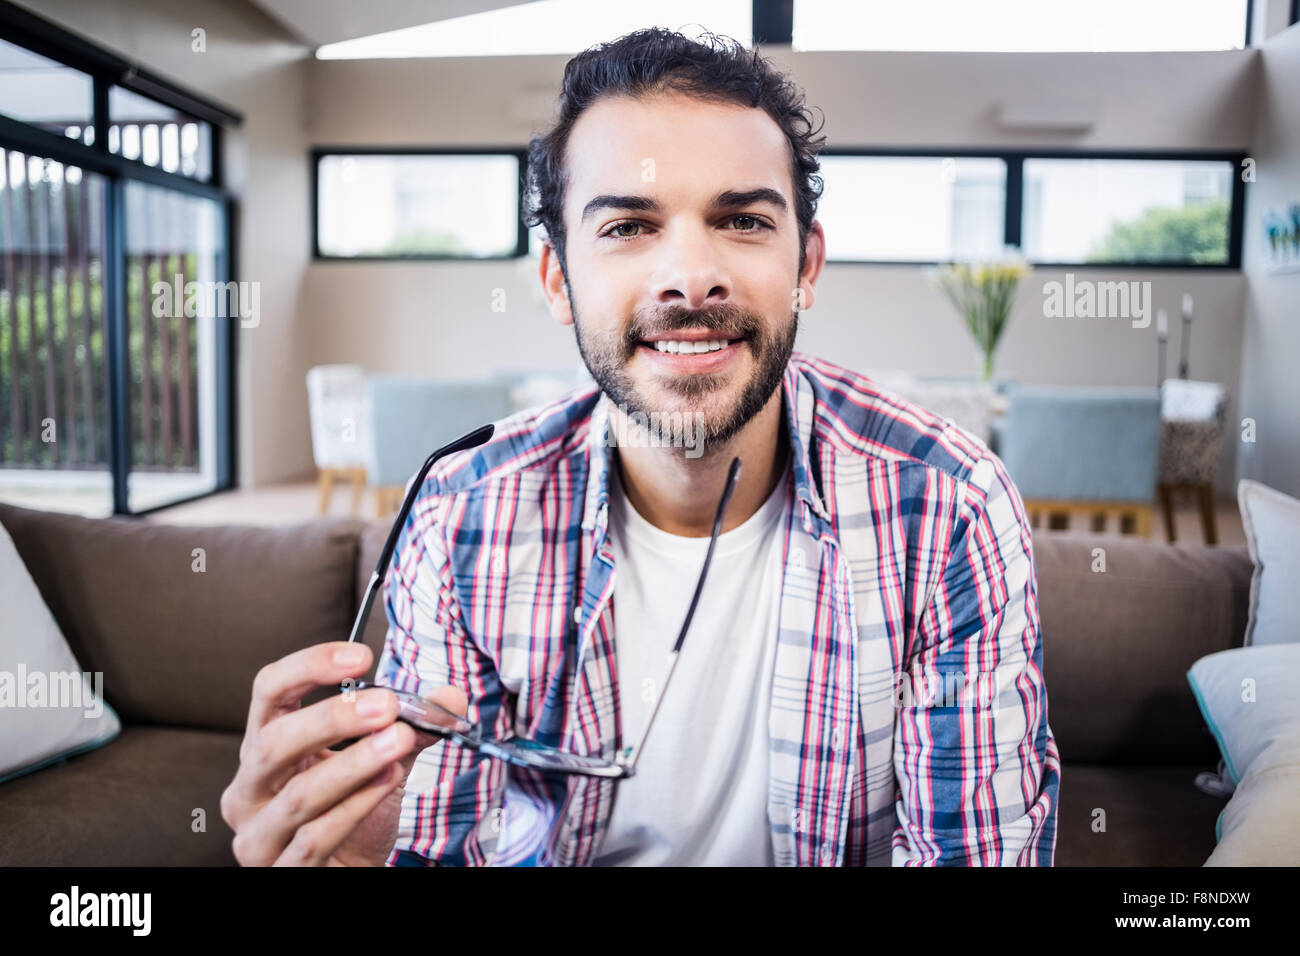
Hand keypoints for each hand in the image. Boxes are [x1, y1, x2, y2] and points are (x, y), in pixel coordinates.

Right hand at [220, 641, 467, 865]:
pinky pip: (315, 838)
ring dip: (355, 764)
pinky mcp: (278, 871)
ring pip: (300, 794)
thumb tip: (452, 697)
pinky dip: (356, 806)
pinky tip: (387, 782)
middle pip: (273, 742)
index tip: (361, 656)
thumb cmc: (350, 814)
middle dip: (333, 719)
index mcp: (266, 746)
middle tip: (387, 705)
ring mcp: (258, 834)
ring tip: (400, 742)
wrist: (346, 871)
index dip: (309, 666)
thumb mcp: (380, 762)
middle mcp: (249, 788)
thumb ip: (411, 728)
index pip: (269, 691)